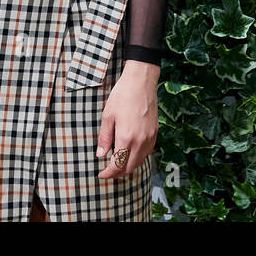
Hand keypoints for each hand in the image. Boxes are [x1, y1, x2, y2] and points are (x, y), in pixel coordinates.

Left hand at [95, 60, 159, 178]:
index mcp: (126, 138)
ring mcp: (150, 137)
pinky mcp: (155, 133)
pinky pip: (147, 152)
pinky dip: (138, 157)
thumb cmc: (123, 95)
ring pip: (140, 161)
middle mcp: (140, 141)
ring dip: (129, 166)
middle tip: (108, 170)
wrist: (141, 82)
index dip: (108, 173)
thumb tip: (101, 155)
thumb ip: (104, 138)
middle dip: (118, 173)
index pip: (117, 165)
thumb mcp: (107, 116)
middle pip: (130, 168)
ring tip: (118, 162)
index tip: (101, 174)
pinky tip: (131, 152)